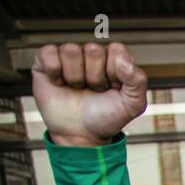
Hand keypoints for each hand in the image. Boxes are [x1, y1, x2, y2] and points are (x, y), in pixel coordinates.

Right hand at [31, 42, 147, 146]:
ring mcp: (69, 56)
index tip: (113, 88)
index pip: (116, 49)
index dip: (114, 72)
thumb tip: (123, 60)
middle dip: (95, 77)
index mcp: (114, 60)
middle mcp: (92, 55)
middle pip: (93, 50)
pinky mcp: (47, 60)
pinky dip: (55, 72)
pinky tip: (60, 84)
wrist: (81, 135)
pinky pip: (49, 53)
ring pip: (71, 50)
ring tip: (78, 88)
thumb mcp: (132, 105)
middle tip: (94, 90)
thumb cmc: (106, 118)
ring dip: (75, 77)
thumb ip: (137, 80)